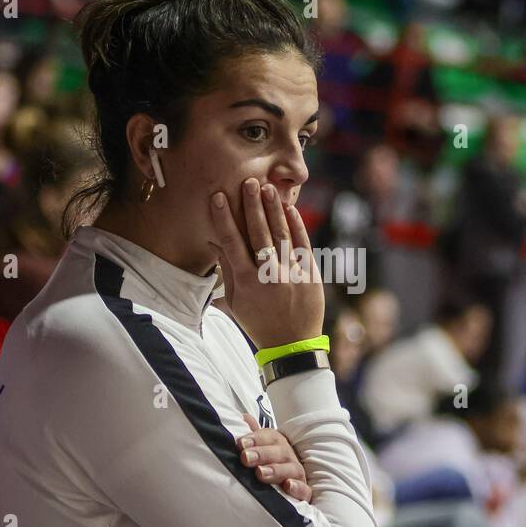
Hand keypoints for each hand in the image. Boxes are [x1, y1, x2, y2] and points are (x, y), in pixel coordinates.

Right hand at [208, 177, 323, 349]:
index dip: (225, 219)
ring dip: (274, 209)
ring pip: (282, 235)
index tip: (220, 197)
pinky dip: (297, 225)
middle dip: (252, 206)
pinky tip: (289, 209)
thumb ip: (227, 270)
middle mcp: (269, 275)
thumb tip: (215, 242)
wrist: (292, 345)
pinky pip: (302, 244)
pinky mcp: (310, 274)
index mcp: (247, 282)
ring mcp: (292, 273)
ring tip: (267, 188)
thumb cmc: (258, 323)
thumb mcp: (235, 301)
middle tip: (248, 182)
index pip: (233, 243)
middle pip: (259, 233)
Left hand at [237, 413, 309, 502]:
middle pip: (280, 452)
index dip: (256, 438)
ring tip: (260, 473)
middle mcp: (289, 457)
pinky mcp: (304, 492)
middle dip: (262, 454)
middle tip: (246, 458)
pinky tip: (288, 485)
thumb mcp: (257, 449)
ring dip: (276, 470)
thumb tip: (243, 417)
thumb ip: (251, 435)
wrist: (285, 485)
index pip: (270, 436)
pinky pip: (305, 490)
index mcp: (277, 444)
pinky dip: (298, 488)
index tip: (241, 443)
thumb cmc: (267, 465)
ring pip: (292, 469)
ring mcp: (297, 475)